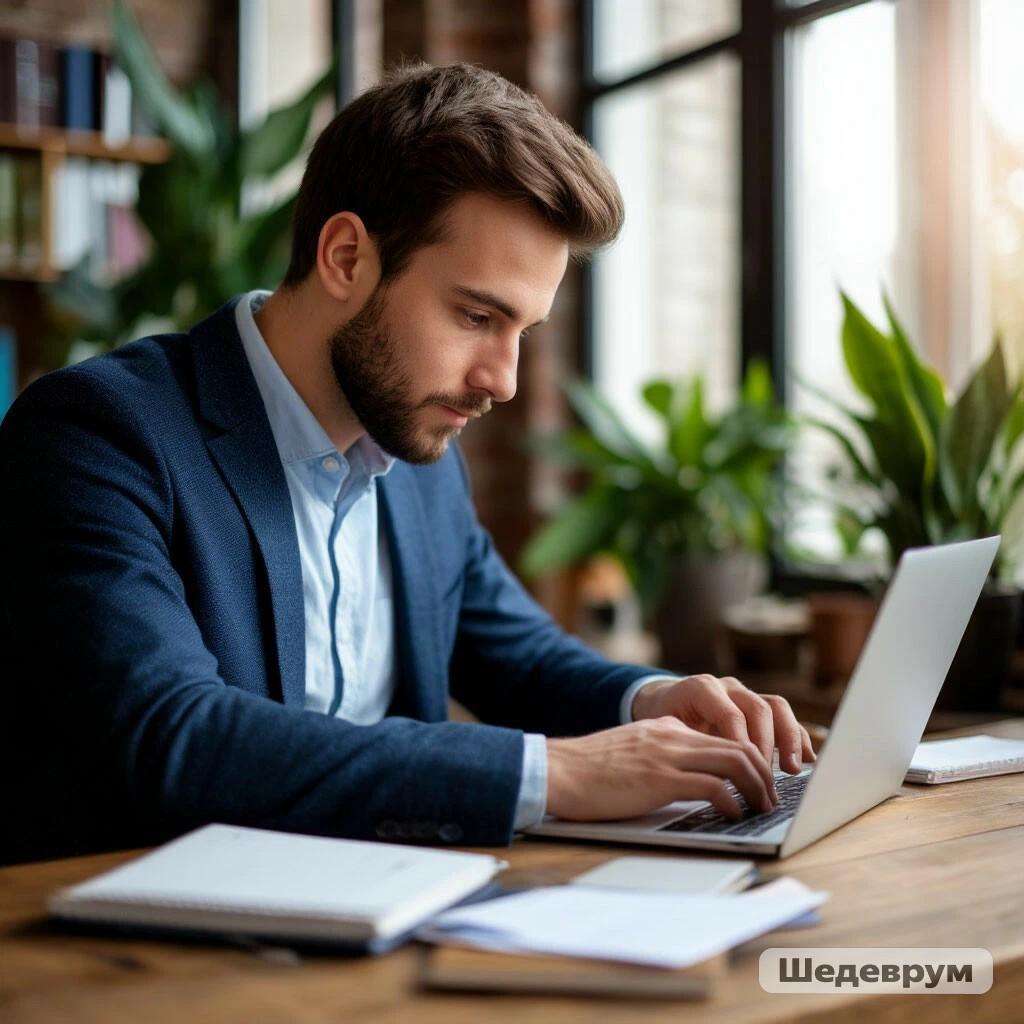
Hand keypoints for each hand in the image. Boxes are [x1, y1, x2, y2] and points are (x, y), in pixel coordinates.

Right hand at [546, 717, 777, 821]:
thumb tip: (692, 784)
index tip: (761, 783)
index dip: (751, 759)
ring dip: (757, 787)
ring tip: (762, 808)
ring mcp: (667, 755)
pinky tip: (734, 814)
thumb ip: (663, 758)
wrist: (557, 770)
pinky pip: (713, 785)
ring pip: (735, 760)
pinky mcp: (660, 779)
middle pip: (739, 745)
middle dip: (765, 774)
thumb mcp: (634, 753)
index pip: (724, 737)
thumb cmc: (589, 771)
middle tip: (773, 799)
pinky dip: (732, 800)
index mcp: (667, 728)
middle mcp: (673, 735)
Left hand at [631, 674, 815, 774]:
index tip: (745, 773)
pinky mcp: (756, 706)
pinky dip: (797, 736)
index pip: (729, 715)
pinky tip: (806, 759)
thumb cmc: (659, 720)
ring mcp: (744, 694)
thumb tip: (698, 778)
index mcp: (700, 689)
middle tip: (768, 779)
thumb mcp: (662, 730)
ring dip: (789, 739)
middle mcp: (726, 687)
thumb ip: (681, 746)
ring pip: (776, 707)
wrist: (661, 701)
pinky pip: (783, 716)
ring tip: (793, 769)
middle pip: (758, 709)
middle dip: (767, 746)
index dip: (741, 744)